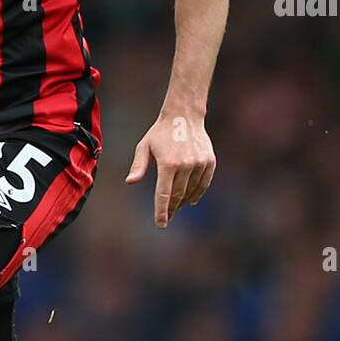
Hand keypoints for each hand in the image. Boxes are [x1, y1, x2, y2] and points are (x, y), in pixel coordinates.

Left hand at [125, 113, 215, 227]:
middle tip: (166, 218)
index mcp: (168, 164)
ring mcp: (199, 163)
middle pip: (178, 196)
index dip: (162, 211)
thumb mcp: (144, 146)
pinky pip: (203, 184)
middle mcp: (186, 165)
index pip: (164, 194)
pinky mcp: (209, 161)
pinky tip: (190, 200)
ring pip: (191, 191)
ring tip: (175, 207)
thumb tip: (130, 182)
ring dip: (183, 202)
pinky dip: (197, 193)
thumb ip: (138, 166)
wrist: (184, 116)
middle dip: (171, 210)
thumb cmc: (160, 132)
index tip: (161, 224)